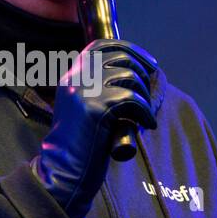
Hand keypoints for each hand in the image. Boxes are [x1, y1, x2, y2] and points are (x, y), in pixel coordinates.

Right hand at [31, 39, 159, 217]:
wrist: (63, 172)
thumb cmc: (80, 146)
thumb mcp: (85, 109)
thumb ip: (99, 89)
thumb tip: (136, 73)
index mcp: (71, 76)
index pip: (102, 44)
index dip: (130, 49)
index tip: (149, 64)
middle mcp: (75, 78)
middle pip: (120, 56)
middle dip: (144, 71)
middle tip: (152, 91)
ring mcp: (83, 91)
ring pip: (129, 76)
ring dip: (145, 95)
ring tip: (145, 114)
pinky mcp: (95, 108)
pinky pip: (132, 99)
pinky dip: (145, 111)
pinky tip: (147, 124)